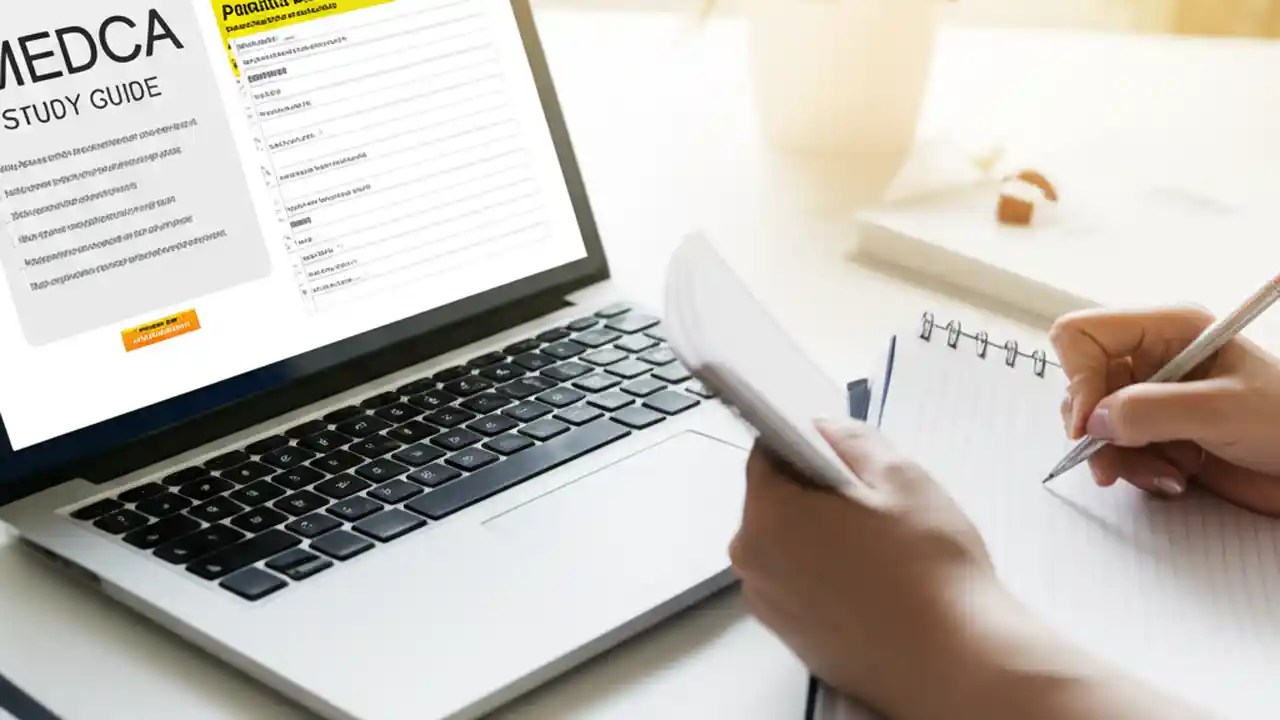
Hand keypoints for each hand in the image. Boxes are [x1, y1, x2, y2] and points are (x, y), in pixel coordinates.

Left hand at [734, 419, 1213, 719]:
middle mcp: (753, 564)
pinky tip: (877, 581)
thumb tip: (826, 429)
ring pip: (790, 546)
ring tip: (882, 546)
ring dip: (824, 536)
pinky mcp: (794, 638)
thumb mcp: (901, 478)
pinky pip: (802, 586)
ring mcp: (771, 607)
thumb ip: (852, 441)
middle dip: (817, 492)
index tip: (837, 449)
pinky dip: (829, 575)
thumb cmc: (931, 573)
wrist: (956, 665)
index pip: (767, 454)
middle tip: (875, 502)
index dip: (805, 442)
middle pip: (775, 502)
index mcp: (767, 517)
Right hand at [1050, 306, 1279, 514]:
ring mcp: (1154, 395)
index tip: (1089, 424)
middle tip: (1117, 462)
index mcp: (1167, 328)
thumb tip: (1092, 421)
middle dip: (1097, 429)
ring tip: (1167, 474)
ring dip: (1120, 456)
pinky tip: (1175, 478)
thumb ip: (1151, 411)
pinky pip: (1116, 448)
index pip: (1082, 334)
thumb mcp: (1223, 410)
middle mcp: (1154, 356)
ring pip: (1094, 423)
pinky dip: (1136, 469)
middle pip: (1081, 383)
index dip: (1078, 378)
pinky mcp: (1158, 430)